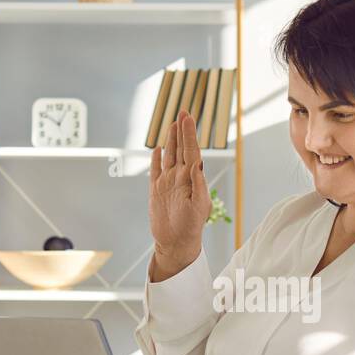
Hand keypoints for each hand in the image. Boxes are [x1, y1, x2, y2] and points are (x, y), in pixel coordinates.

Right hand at [148, 109, 210, 273]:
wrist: (175, 243)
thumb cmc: (191, 227)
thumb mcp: (198, 206)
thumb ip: (198, 184)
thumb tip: (197, 164)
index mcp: (192, 179)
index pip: (191, 151)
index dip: (189, 134)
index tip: (188, 117)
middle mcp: (180, 177)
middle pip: (181, 148)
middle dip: (182, 130)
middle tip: (183, 112)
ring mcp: (168, 182)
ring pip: (169, 156)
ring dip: (171, 140)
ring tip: (173, 124)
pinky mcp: (156, 190)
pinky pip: (155, 170)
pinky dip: (156, 158)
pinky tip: (159, 148)